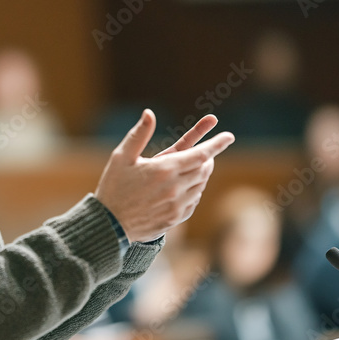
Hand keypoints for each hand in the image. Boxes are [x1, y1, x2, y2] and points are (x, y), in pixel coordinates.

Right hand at [94, 110, 234, 242]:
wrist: (109, 226)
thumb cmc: (113, 187)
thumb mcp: (122, 157)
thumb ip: (139, 134)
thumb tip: (149, 113)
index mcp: (164, 169)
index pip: (200, 154)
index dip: (217, 144)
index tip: (229, 136)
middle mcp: (175, 188)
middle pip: (204, 169)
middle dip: (208, 158)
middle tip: (207, 152)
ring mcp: (177, 205)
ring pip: (201, 186)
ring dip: (201, 174)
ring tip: (194, 167)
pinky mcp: (176, 219)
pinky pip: (194, 201)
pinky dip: (194, 190)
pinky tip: (184, 187)